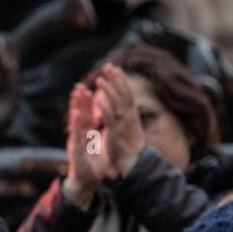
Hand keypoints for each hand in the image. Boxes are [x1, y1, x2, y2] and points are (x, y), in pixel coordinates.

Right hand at [62, 83, 110, 208]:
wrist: (86, 184)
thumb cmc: (93, 166)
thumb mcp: (99, 146)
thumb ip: (100, 133)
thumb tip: (106, 122)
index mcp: (87, 135)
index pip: (87, 115)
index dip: (87, 102)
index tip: (88, 88)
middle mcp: (80, 137)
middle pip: (80, 115)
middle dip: (80, 100)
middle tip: (79, 86)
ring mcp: (77, 143)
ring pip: (76, 122)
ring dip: (76, 107)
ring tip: (76, 94)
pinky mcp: (76, 152)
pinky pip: (77, 136)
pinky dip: (76, 125)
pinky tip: (77, 114)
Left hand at [93, 63, 145, 177]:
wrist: (135, 165)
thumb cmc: (131, 150)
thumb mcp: (131, 131)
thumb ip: (128, 119)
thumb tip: (127, 109)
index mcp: (132, 116)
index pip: (127, 94)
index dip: (122, 81)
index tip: (116, 69)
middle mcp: (130, 117)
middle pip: (124, 94)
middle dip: (117, 79)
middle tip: (108, 66)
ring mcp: (123, 125)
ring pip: (117, 103)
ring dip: (109, 90)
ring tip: (101, 78)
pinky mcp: (116, 134)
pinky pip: (110, 118)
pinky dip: (104, 106)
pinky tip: (97, 98)